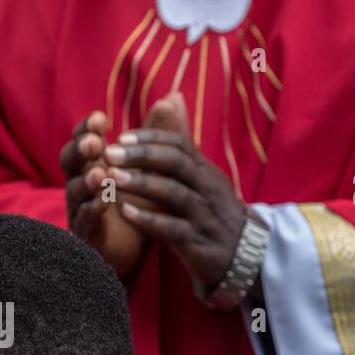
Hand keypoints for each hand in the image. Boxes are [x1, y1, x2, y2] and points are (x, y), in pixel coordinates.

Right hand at [61, 111, 146, 276]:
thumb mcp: (151, 166)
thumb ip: (158, 133)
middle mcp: (82, 183)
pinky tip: (105, 202)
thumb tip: (173, 99)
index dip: (87, 128)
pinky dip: (92, 209)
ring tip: (101, 172)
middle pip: (68, 161)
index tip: (101, 118)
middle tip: (94, 142)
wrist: (135, 248)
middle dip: (79, 149)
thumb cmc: (137, 202)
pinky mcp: (86, 234)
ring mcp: (80, 208)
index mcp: (94, 163)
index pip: (83, 139)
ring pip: (73, 191)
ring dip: (86, 181)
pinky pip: (84, 220)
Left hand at [103, 94, 248, 287]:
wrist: (245, 256)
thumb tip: (171, 98)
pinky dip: (149, 220)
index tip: (120, 137)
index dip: (150, 139)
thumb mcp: (201, 177)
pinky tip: (126, 213)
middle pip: (176, 164)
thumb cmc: (213, 212)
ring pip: (173, 194)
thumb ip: (181, 143)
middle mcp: (206, 188)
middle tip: (109, 153)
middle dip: (142, 156)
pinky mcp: (198, 243)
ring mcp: (204, 215)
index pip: (180, 145)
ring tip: (113, 178)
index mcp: (205, 171)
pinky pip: (172, 229)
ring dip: (141, 184)